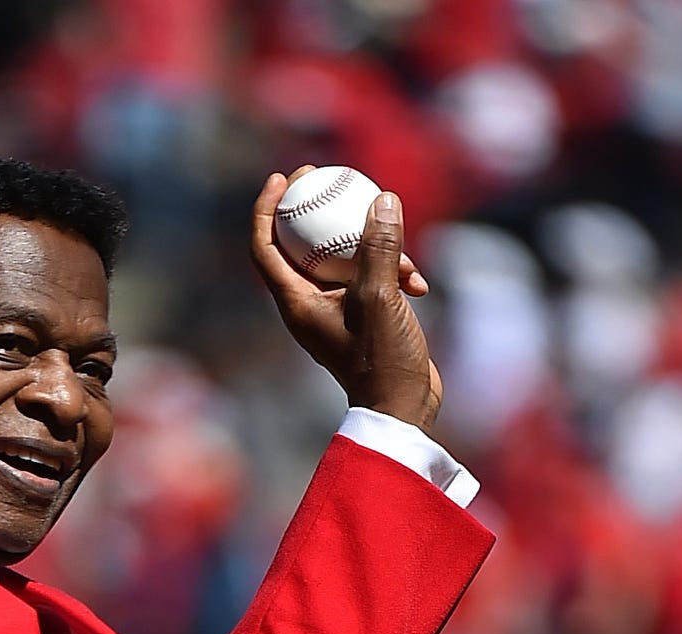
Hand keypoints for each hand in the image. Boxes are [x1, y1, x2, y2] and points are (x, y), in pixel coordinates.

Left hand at [250, 172, 440, 431]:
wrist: (402, 409)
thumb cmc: (382, 361)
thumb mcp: (380, 297)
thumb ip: (379, 248)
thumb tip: (383, 200)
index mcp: (296, 304)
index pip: (264, 248)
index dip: (266, 209)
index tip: (283, 178)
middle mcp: (308, 307)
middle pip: (300, 245)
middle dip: (315, 209)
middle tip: (332, 177)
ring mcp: (334, 313)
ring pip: (343, 260)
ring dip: (374, 248)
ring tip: (402, 250)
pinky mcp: (361, 319)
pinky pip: (369, 280)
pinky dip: (391, 274)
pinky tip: (417, 281)